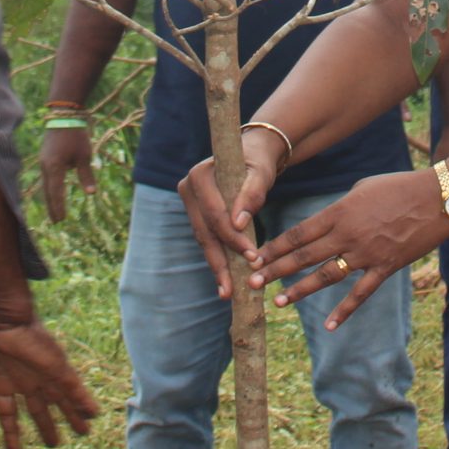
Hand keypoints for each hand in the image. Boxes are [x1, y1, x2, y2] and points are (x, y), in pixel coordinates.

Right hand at [0, 313, 99, 448]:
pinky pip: (74, 387)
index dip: (12, 431)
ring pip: (60, 400)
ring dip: (72, 416)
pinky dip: (83, 400)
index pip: (9, 412)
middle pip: (39, 407)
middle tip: (55, 443)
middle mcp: (24, 378)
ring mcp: (42, 373)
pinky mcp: (57, 367)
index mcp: (2, 380)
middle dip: (46, 425)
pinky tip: (93, 413)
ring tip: (83, 432)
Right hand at [39, 119, 97, 222]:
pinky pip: (46, 178)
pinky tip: (53, 194)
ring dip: (50, 199)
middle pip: (48, 192)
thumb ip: (86, 175)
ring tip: (54, 212)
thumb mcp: (84, 156)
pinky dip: (49, 189)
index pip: (56, 192)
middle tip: (57, 222)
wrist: (64, 116)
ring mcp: (43, 162)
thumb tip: (91, 193)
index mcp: (55, 168)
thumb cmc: (76, 136)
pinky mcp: (44, 158)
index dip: (59, 207)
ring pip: (46, 185)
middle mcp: (46, 167)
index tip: (62, 219)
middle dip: (53, 207)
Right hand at [176, 125, 285, 298]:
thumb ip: (251, 194)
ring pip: (203, 239)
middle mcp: (188, 188)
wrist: (251, 156)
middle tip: (232, 289)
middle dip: (220, 261)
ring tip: (227, 292)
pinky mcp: (196, 214)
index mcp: (199, 175)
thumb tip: (239, 222)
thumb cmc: (258, 163)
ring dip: (217, 266)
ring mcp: (189, 202)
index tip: (252, 257)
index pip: (215, 214)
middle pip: (204, 231)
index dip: (232, 238)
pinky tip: (225, 281)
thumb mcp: (261, 174)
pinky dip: (217, 259)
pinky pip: (206, 239)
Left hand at [248, 171, 446, 330]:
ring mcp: (366, 254)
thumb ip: (340, 208)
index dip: (274, 246)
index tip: (254, 257)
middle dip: (276, 270)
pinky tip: (330, 325)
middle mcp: (348, 235)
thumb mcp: (362, 189)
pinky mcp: (385, 267)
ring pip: (326, 276)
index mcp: (339, 212)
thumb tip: (325, 221)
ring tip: (280, 301)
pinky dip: (345, 310)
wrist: (437, 199)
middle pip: (304, 256)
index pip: (298, 233)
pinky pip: (361, 293)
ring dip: (301, 290)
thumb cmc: (398, 187)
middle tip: (252, 282)